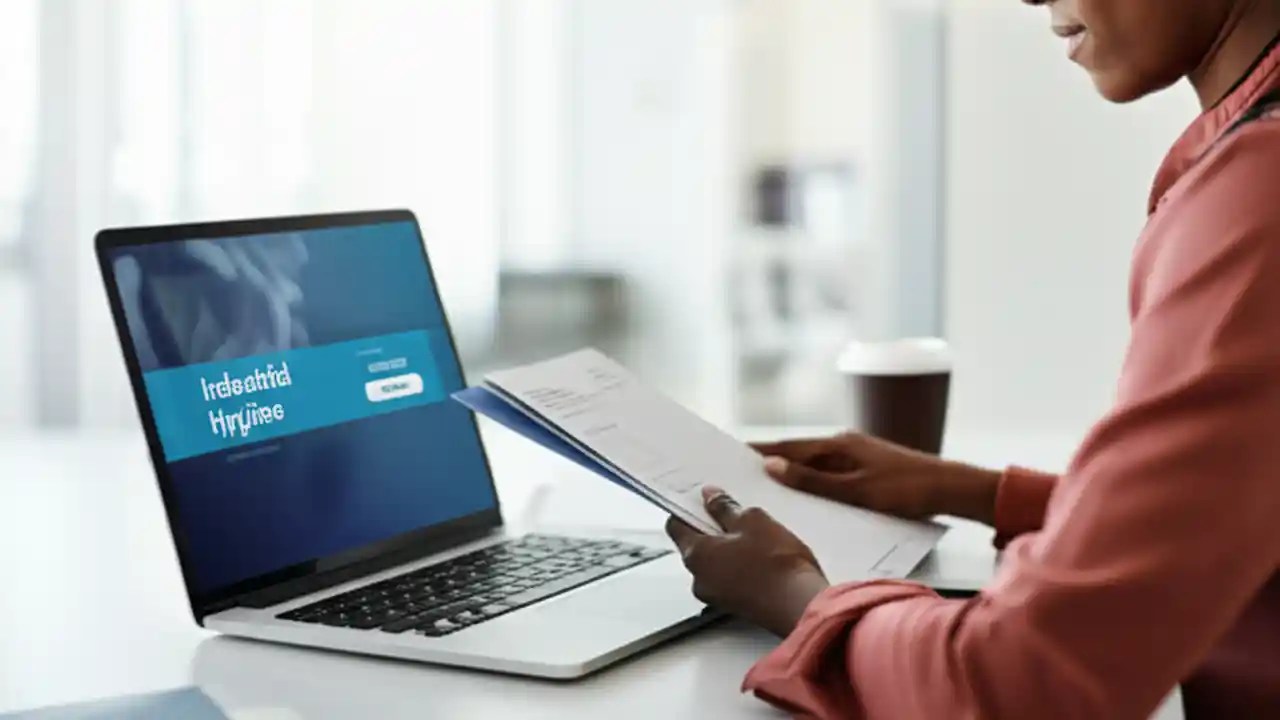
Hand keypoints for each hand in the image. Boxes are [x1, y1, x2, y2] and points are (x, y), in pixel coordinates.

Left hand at [665, 487, 829, 636]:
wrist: (801, 605)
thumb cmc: (776, 563)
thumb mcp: (752, 520)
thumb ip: (725, 506)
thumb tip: (710, 496)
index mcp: (695, 554)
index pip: (676, 525)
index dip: (689, 508)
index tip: (705, 500)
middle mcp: (699, 578)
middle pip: (696, 546)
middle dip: (713, 529)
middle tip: (737, 516)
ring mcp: (716, 596)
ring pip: (714, 564)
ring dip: (729, 550)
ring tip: (756, 538)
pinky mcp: (736, 606)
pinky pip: (730, 580)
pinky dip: (740, 568)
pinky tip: (763, 559)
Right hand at [752, 433, 1000, 525]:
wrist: (952, 489)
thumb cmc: (906, 489)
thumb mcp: (854, 491)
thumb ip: (812, 480)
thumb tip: (772, 465)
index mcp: (838, 444)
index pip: (790, 446)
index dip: (762, 450)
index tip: (736, 451)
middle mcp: (845, 444)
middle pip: (800, 453)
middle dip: (773, 461)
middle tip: (744, 471)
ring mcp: (858, 454)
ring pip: (816, 464)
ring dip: (794, 472)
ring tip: (769, 485)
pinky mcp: (869, 467)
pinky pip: (831, 472)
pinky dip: (814, 480)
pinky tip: (809, 494)